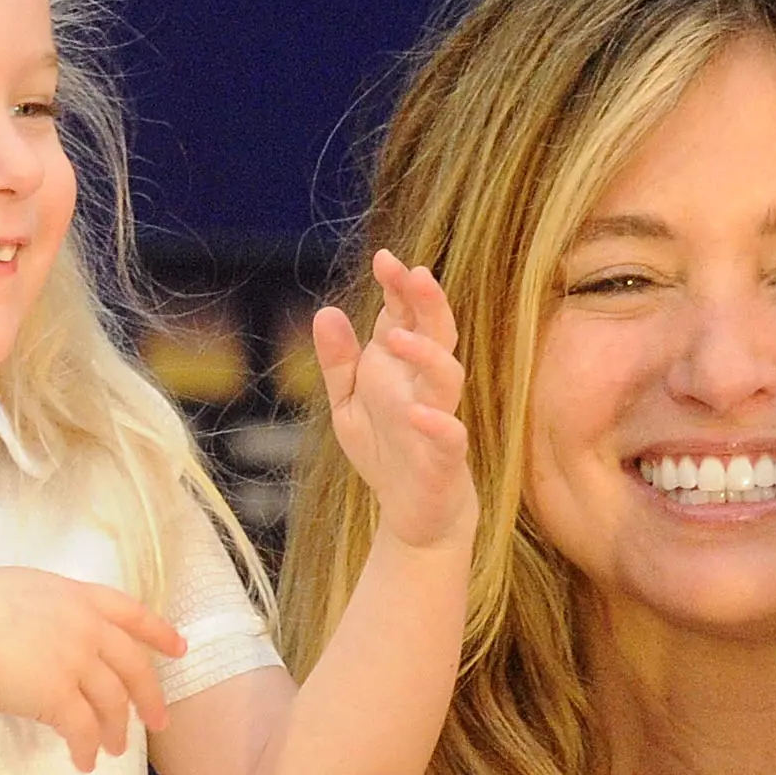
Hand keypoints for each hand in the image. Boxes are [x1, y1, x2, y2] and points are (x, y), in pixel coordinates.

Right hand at [0, 567, 185, 771]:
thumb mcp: (13, 593)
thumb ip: (42, 611)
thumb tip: (46, 638)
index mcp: (72, 595)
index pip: (130, 611)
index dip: (158, 631)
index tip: (179, 649)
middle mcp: (83, 625)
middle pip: (132, 665)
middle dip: (149, 696)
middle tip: (157, 722)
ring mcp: (74, 659)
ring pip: (111, 702)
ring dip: (115, 731)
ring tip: (112, 751)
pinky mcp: (59, 695)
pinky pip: (84, 729)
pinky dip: (88, 749)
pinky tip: (84, 763)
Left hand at [316, 250, 473, 551]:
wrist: (412, 515)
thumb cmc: (385, 452)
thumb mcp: (348, 404)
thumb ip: (338, 361)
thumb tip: (326, 311)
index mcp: (401, 367)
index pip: (404, 316)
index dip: (398, 287)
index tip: (384, 259)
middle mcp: (423, 385)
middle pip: (436, 333)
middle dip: (427, 302)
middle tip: (415, 273)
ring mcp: (438, 418)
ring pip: (447, 377)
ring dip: (425, 355)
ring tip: (395, 337)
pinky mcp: (445, 458)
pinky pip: (450, 435)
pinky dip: (436, 423)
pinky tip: (415, 413)